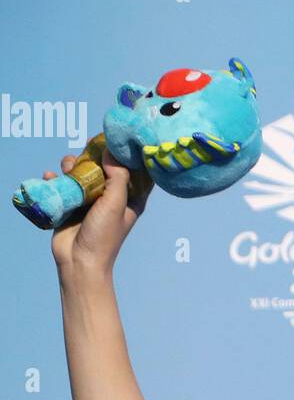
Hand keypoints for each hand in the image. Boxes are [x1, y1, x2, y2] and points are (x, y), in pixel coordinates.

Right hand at [48, 144, 146, 278]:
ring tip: (66, 169)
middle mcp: (111, 197)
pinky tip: (51, 178)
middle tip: (85, 150)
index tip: (119, 139)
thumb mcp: (115, 204)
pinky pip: (64, 183)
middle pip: (104, 166)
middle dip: (93, 156)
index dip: (129, 155)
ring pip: (81, 171)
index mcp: (130, 199)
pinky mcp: (72, 202)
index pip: (135, 172)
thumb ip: (117, 177)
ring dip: (71, 165)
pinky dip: (57, 178)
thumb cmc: (103, 236)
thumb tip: (112, 152)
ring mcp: (91, 199)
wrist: (78, 260)